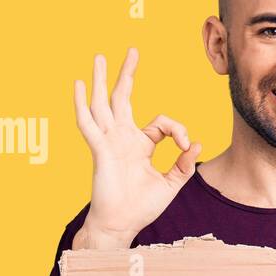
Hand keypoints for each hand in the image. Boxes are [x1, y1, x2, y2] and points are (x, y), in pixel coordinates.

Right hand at [73, 47, 201, 245]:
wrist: (121, 224)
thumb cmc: (141, 206)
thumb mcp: (170, 184)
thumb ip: (183, 165)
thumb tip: (196, 144)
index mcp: (139, 144)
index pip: (161, 123)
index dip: (177, 130)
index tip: (186, 146)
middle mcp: (122, 138)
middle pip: (123, 98)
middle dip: (127, 74)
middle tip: (132, 51)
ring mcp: (108, 142)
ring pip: (102, 104)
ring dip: (100, 80)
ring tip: (98, 57)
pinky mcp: (100, 150)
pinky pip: (88, 123)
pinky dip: (82, 104)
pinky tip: (79, 84)